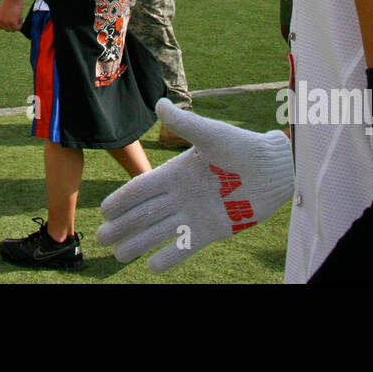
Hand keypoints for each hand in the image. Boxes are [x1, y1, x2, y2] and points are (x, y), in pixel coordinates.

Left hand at [0, 0, 23, 31]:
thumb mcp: (6, 8)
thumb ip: (6, 15)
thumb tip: (12, 22)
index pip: (1, 27)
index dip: (7, 25)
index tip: (12, 21)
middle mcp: (0, 20)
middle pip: (7, 29)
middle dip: (13, 26)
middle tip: (17, 18)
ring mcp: (6, 22)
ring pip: (13, 30)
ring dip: (17, 25)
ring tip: (19, 17)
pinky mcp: (12, 22)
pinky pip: (18, 28)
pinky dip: (21, 24)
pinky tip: (21, 17)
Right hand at [97, 99, 293, 271]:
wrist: (272, 169)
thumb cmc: (241, 146)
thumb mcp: (210, 134)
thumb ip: (184, 123)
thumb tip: (159, 104)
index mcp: (175, 173)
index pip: (141, 188)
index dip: (122, 200)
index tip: (103, 211)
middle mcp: (180, 196)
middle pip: (144, 213)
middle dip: (122, 226)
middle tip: (101, 239)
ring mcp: (194, 214)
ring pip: (159, 232)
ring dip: (138, 243)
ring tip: (119, 256)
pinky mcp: (211, 230)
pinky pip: (186, 246)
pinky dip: (169, 257)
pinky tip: (152, 267)